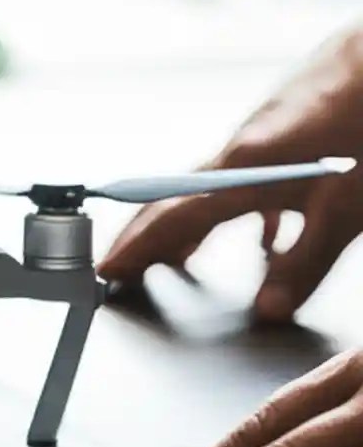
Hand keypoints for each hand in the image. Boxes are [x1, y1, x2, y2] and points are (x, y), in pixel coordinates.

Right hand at [98, 25, 362, 322]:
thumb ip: (304, 264)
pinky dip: (235, 215)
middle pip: (173, 202)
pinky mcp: (279, 136)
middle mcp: (236, 154)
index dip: (137, 248)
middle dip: (143, 239)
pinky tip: (260, 239)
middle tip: (118, 266)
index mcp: (241, 172)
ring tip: (172, 260)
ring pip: (205, 193)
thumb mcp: (344, 209)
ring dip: (184, 227)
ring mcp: (255, 141)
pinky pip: (242, 183)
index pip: (171, 218)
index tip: (106, 270)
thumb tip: (268, 310)